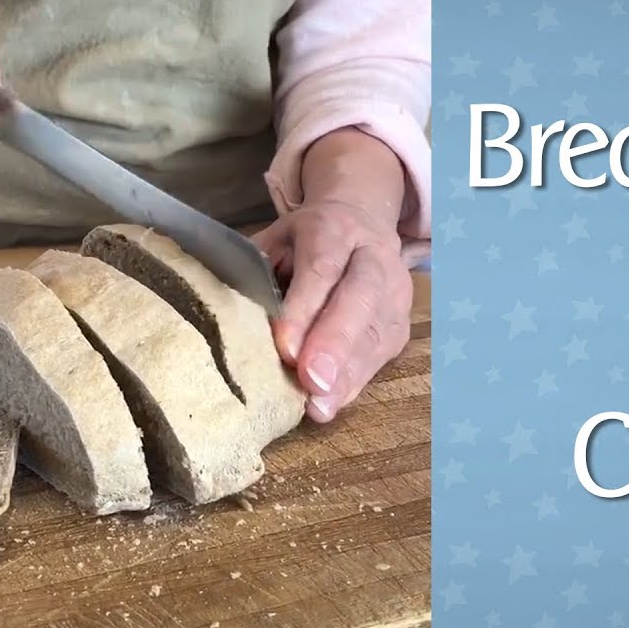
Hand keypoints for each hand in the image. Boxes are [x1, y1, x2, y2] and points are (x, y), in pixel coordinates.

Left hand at [253, 129, 412, 422]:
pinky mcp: (400, 324)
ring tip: (319, 405)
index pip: (321, 268)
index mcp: (333, 229)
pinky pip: (379, 357)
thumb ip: (257, 273)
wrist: (362, 223)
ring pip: (375, 333)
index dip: (304, 309)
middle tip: (312, 380)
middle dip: (335, 342)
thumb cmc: (304, 241)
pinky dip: (354, 384)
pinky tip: (331, 403)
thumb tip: (229, 318)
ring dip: (347, 374)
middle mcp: (372, 257)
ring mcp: (394, 292)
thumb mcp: (275, 241)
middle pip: (360, 298)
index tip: (285, 348)